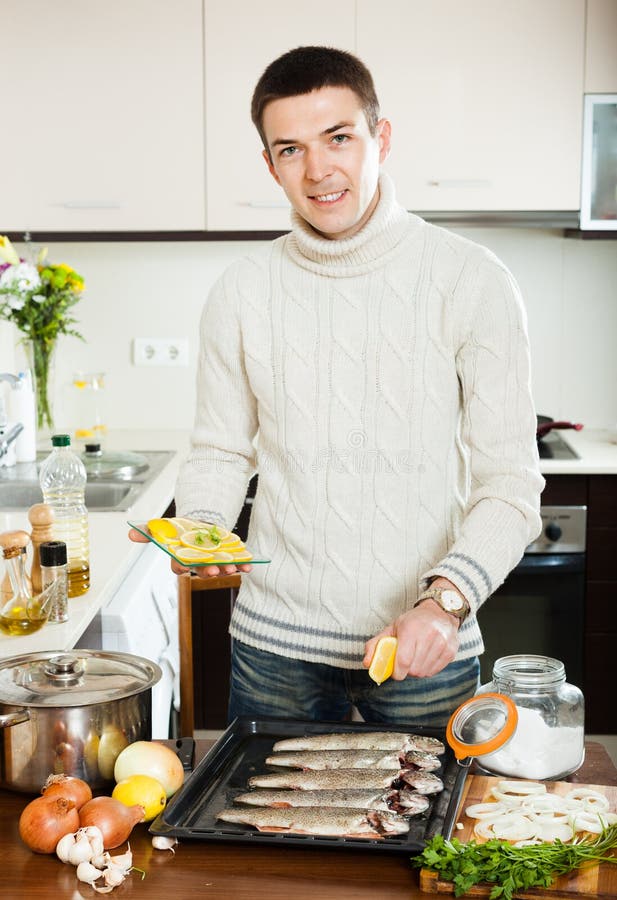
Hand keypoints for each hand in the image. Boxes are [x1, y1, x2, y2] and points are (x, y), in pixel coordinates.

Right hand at [127, 528, 251, 576]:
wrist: (198, 524)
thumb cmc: (178, 532)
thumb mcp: (163, 529)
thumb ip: (148, 532)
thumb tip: (131, 534)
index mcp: (181, 559)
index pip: (179, 567)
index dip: (183, 567)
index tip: (185, 565)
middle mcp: (198, 564)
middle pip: (202, 571)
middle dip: (208, 571)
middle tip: (215, 570)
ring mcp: (214, 561)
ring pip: (220, 568)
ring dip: (227, 569)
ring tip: (233, 568)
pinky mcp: (228, 558)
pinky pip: (236, 563)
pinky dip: (243, 564)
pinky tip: (249, 564)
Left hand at [363, 602, 459, 678]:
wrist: (439, 612)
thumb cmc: (413, 621)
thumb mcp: (392, 628)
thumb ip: (376, 645)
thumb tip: (367, 663)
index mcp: (410, 629)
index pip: (403, 661)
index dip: (397, 672)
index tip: (395, 671)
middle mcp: (428, 635)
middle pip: (413, 669)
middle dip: (406, 670)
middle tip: (405, 661)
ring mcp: (442, 643)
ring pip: (424, 672)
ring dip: (416, 670)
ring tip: (415, 657)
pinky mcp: (451, 651)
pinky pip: (435, 671)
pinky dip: (427, 669)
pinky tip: (425, 658)